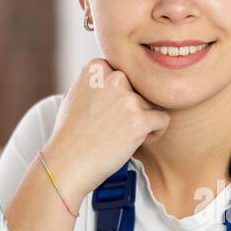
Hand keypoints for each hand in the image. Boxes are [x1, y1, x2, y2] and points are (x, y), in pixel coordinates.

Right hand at [41, 57, 170, 207]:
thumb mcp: (77, 94)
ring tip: (125, 135)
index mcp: (97, 68)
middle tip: (119, 125)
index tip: (112, 111)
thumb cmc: (71, 134)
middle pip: (141, 88)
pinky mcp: (139, 120)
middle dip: (135, 106)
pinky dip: (156, 132)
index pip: (127, 74)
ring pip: (153, 104)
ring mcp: (127, 98)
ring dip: (144, 120)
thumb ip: (97, 82)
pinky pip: (163, 119)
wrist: (68, 162)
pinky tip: (139, 140)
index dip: (123, 94)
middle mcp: (113, 78)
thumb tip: (113, 74)